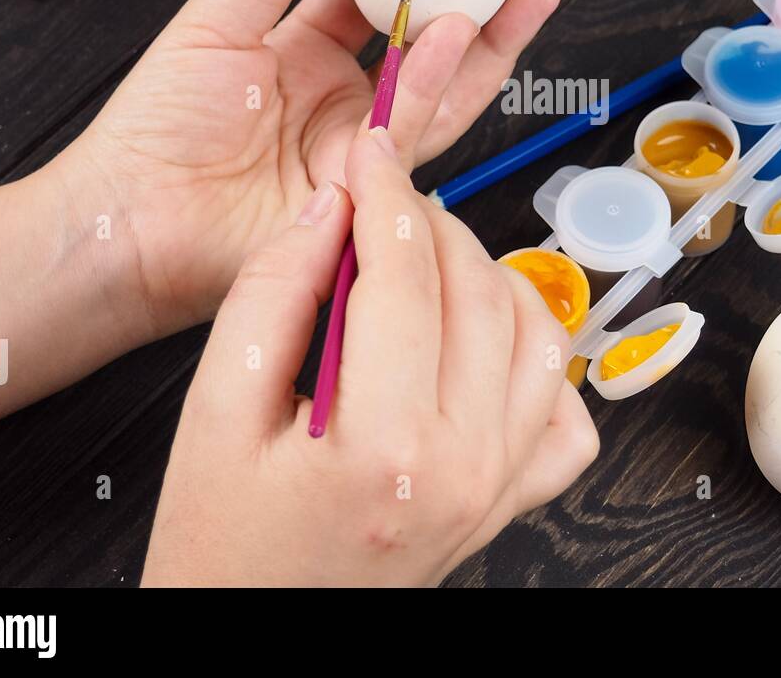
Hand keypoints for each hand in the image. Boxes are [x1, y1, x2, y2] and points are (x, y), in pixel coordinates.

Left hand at [58, 0, 569, 339]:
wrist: (133, 219)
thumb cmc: (156, 128)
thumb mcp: (215, 18)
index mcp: (308, 51)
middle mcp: (347, 96)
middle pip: (434, 40)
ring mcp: (363, 141)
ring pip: (445, 84)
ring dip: (493, 36)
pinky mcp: (370, 183)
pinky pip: (412, 125)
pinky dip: (437, 78)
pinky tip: (459, 30)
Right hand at [142, 127, 598, 586]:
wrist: (251, 636)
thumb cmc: (222, 547)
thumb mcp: (213, 412)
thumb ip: (272, 295)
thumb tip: (329, 208)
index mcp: (385, 445)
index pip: (406, 274)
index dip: (385, 193)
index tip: (368, 152)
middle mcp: (465, 466)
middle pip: (478, 290)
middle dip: (430, 221)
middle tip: (379, 199)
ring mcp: (501, 486)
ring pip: (541, 335)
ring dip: (489, 273)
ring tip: (427, 258)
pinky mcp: (511, 501)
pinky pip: (567, 414)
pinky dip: (540, 358)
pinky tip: (485, 339)